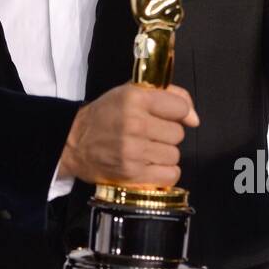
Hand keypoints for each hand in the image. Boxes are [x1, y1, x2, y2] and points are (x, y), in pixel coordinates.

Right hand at [57, 83, 198, 186]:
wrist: (73, 143)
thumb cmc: (105, 115)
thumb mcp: (130, 93)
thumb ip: (168, 96)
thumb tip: (194, 119)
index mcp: (135, 98)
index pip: (180, 108)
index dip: (177, 113)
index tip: (165, 117)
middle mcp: (135, 124)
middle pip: (178, 134)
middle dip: (166, 135)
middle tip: (148, 134)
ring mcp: (134, 151)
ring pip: (174, 155)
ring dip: (163, 154)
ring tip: (145, 150)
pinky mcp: (133, 174)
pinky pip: (170, 175)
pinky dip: (163, 172)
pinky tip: (149, 166)